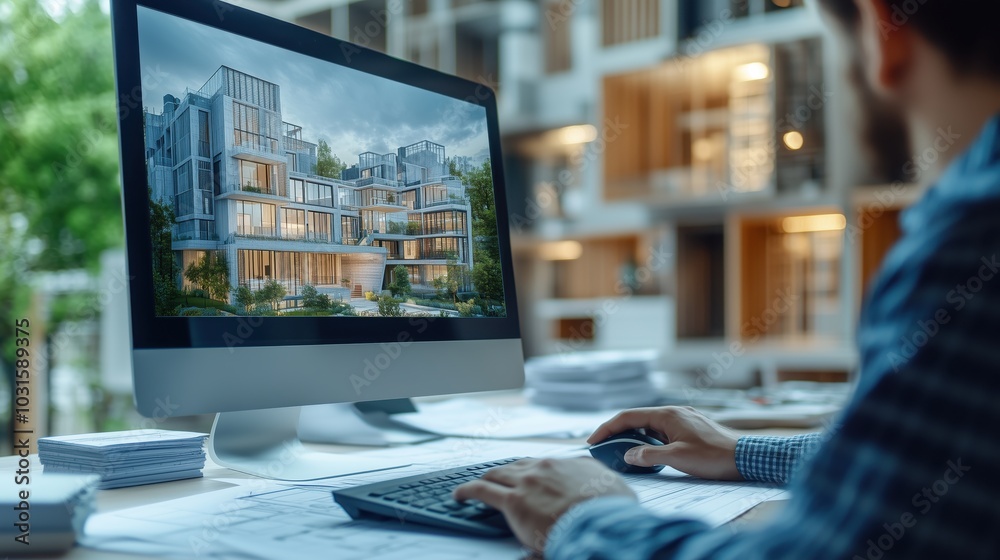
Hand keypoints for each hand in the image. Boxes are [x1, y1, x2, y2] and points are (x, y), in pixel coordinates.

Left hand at [453, 457, 634, 551]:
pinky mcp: (513, 501)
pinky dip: (467, 491)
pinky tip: (459, 495)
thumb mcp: (616, 491)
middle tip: (495, 478)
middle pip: (517, 465)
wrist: (602, 521)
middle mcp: (546, 467)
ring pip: (497, 474)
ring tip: (474, 485)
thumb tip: (603, 492)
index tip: (527, 476)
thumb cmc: (613, 512)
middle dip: (504, 472)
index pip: (543, 464)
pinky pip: (482, 490)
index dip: (531, 471)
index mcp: (570, 464)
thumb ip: (602, 486)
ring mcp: (528, 481)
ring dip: (485, 478)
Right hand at [588, 406, 741, 480]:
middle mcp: (674, 412)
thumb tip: (628, 455)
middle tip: (604, 449)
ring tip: (622, 453)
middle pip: (638, 420)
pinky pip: (663, 432)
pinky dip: (650, 441)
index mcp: (667, 414)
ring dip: (635, 438)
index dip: (608, 428)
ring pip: (651, 426)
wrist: (747, 457)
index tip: (593, 441)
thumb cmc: (714, 456)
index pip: (628, 417)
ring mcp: (683, 420)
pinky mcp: (691, 429)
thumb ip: (649, 456)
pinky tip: (649, 454)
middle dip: (618, 433)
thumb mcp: (677, 458)